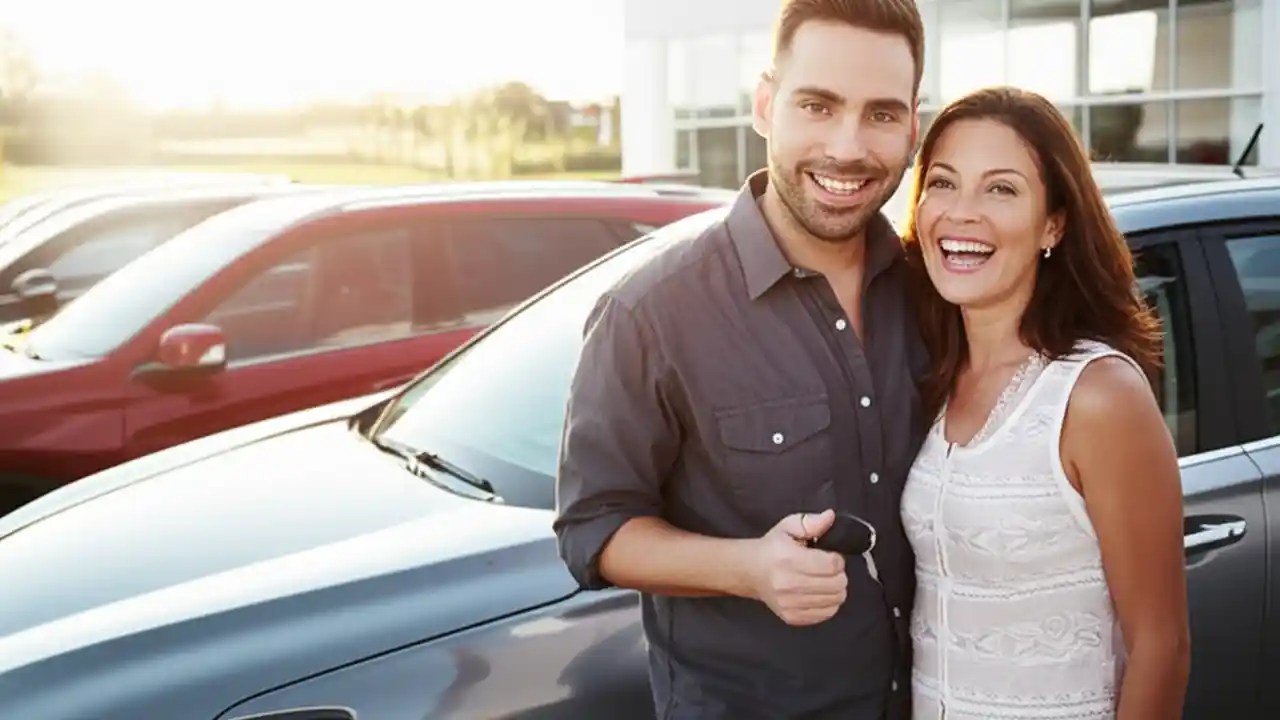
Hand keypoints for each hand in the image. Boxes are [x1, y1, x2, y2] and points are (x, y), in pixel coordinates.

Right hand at [747, 509, 847, 625]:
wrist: (749, 572)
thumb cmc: (772, 548)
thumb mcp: (788, 527)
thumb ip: (811, 522)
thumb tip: (830, 517)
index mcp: (789, 559)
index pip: (832, 565)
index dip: (837, 559)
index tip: (831, 556)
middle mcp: (789, 584)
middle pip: (836, 584)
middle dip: (839, 574)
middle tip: (828, 568)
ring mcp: (790, 604)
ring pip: (835, 600)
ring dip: (835, 589)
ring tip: (824, 580)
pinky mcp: (792, 617)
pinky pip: (826, 613)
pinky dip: (829, 603)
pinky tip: (820, 593)